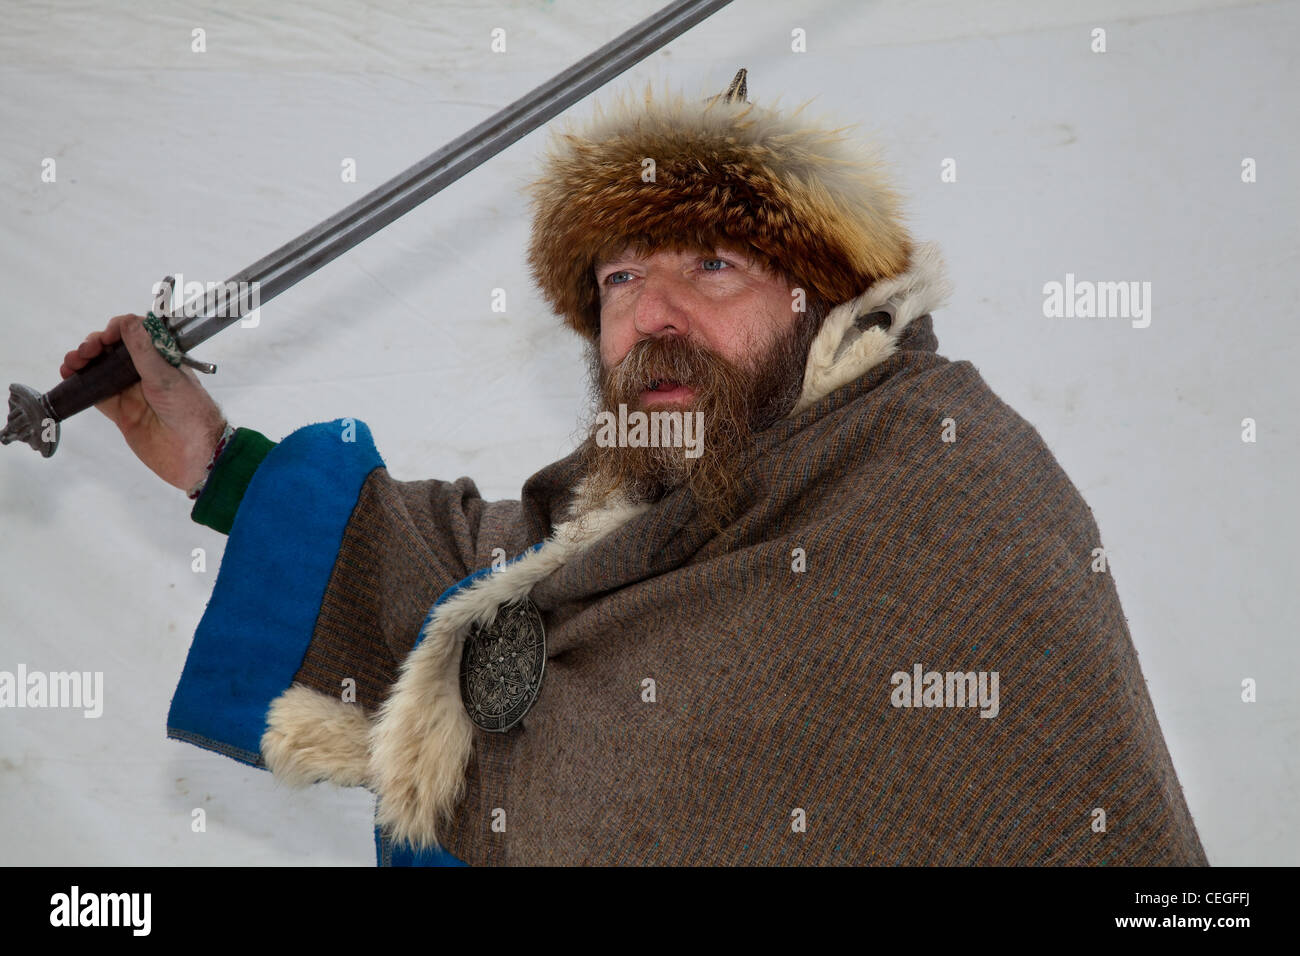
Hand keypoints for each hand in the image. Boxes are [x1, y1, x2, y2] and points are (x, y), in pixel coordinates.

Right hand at [59, 313, 227, 490]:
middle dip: (95, 345)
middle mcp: (145, 372)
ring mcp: (131, 391)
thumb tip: (128, 321)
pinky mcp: (120, 411)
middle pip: (113, 350)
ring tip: (72, 362)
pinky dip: (80, 383)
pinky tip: (69, 376)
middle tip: (86, 351)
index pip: (136, 334)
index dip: (117, 330)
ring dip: (83, 361)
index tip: (106, 337)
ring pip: (100, 369)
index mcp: (162, 359)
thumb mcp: (166, 376)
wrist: (194, 453)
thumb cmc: (189, 411)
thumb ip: (144, 350)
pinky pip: (95, 393)